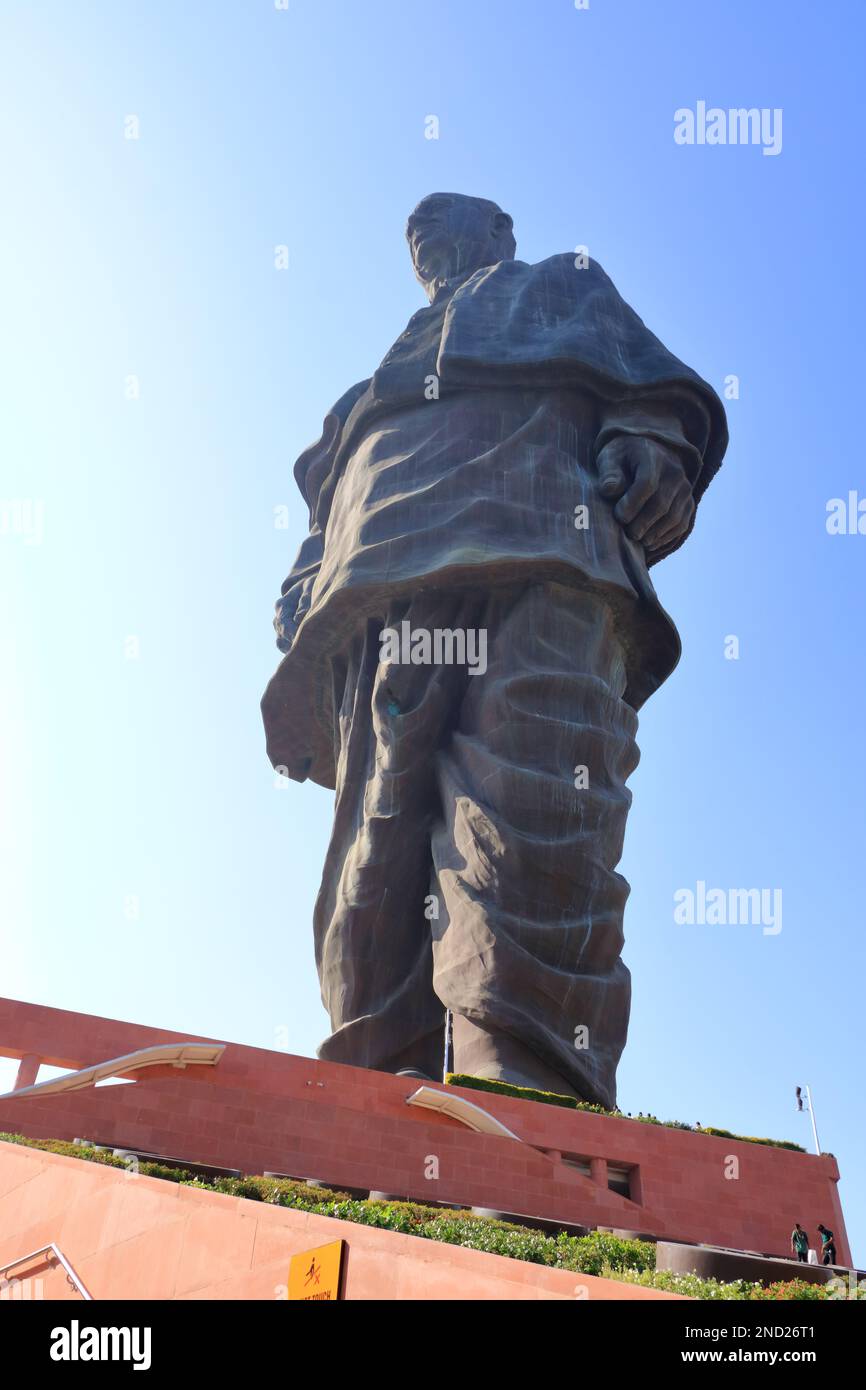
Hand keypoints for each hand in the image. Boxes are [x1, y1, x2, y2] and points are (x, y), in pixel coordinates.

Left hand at [597, 435, 695, 552]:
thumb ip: (608, 473)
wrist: (648, 454)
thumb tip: (609, 490)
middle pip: (661, 504)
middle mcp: (674, 472)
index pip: (647, 484)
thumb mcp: (610, 459)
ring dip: (654, 534)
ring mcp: (684, 488)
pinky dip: (665, 537)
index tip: (619, 516)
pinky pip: (681, 524)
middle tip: (628, 534)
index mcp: (653, 458)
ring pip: (673, 517)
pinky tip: (650, 543)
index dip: (632, 504)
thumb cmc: (622, 460)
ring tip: (637, 540)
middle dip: (642, 524)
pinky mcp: (688, 503)